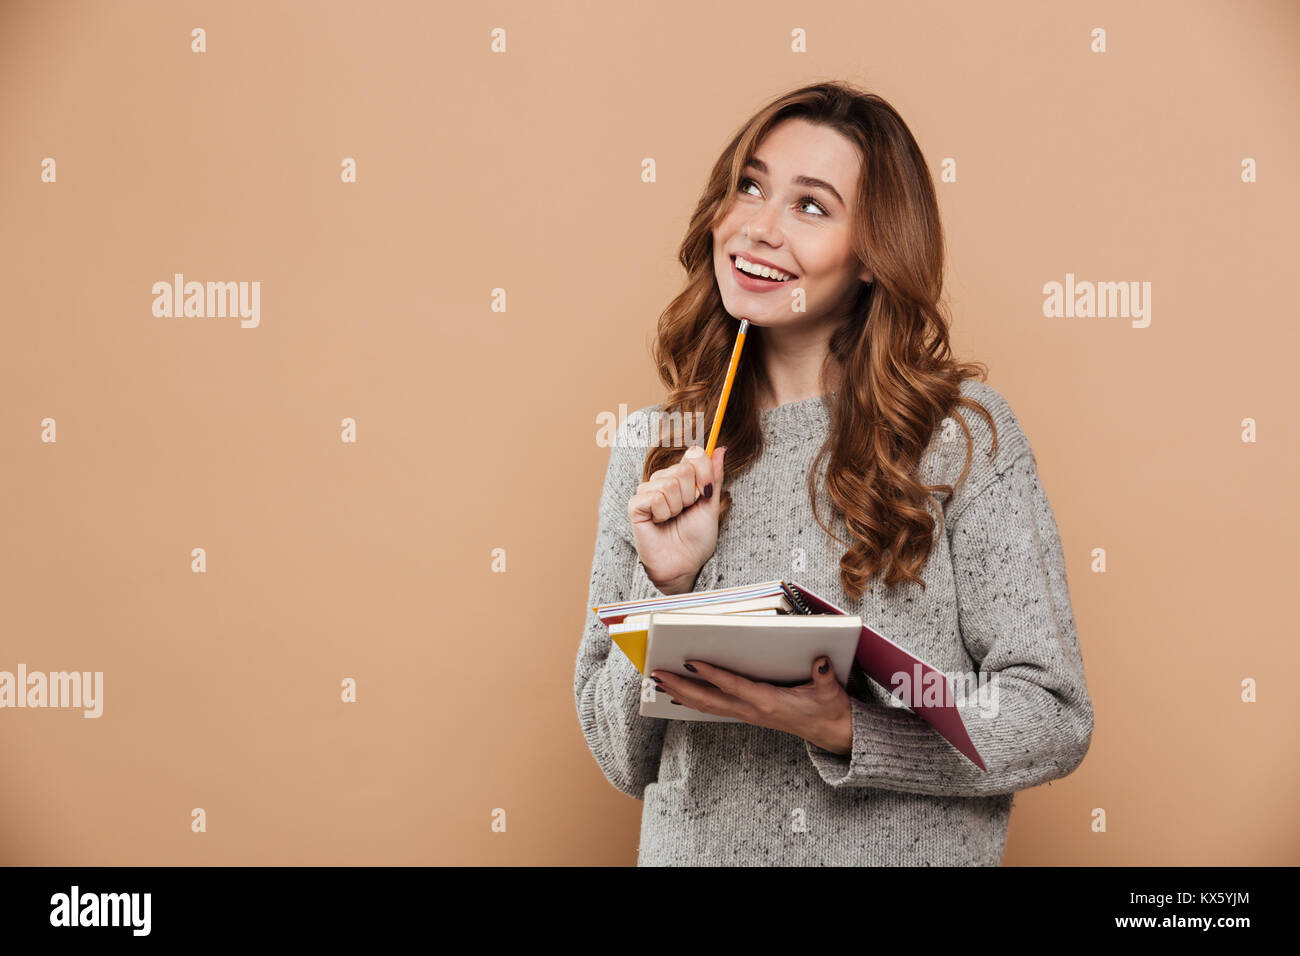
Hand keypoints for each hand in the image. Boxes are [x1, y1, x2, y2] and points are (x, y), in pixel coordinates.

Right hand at [628, 445, 727, 594]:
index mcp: (681, 477)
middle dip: (691, 495)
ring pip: (669, 484)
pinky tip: (660, 522)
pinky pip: (654, 497)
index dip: (704, 473)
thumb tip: (721, 449)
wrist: (685, 564)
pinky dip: (663, 513)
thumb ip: (714, 476)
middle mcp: (663, 480)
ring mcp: (647, 492)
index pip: (694, 454)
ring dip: (677, 507)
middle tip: (686, 511)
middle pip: (682, 470)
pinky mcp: (635, 505)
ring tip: (673, 519)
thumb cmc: (697, 537)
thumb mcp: (711, 504)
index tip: (705, 493)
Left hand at [650, 655, 853, 754]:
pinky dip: (694, 700)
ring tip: (659, 680)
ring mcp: (748, 714)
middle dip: (681, 686)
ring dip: (681, 693)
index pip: (733, 686)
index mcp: (768, 702)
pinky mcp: (748, 714)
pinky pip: (714, 708)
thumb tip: (821, 661)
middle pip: (709, 699)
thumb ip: (824, 677)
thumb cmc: (828, 710)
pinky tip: (680, 694)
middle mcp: (752, 710)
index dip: (711, 675)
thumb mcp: (830, 692)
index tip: (690, 662)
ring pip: (707, 705)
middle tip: (657, 673)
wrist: (831, 733)